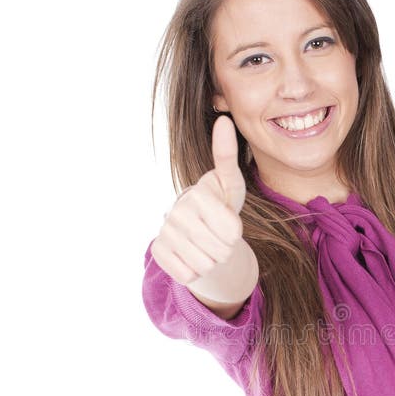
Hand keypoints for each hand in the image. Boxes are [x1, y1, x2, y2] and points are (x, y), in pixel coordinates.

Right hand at [151, 115, 246, 285]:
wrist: (195, 225)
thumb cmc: (219, 201)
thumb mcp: (229, 182)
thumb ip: (227, 155)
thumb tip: (224, 120)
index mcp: (197, 195)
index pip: (233, 234)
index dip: (236, 234)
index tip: (226, 222)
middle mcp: (175, 212)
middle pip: (221, 252)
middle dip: (225, 248)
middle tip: (216, 234)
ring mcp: (164, 233)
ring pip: (206, 266)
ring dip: (211, 259)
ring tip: (205, 242)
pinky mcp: (158, 253)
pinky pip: (189, 275)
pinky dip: (195, 270)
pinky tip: (191, 253)